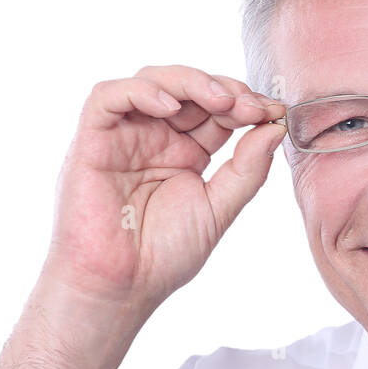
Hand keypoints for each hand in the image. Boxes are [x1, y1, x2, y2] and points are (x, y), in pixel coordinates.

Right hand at [41, 64, 286, 315]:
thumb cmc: (163, 255)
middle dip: (225, 90)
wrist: (121, 287)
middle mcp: (156, 137)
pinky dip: (139, 91)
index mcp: (187, 152)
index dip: (246, 104)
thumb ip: (247, 169)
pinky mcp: (92, 140)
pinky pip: (107, 97)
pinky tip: (168, 105)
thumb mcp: (219, 209)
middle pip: (190, 88)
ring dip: (190, 81)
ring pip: (153, 80)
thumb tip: (275, 127)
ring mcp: (124, 136)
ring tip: (221, 101)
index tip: (274, 112)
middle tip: (251, 106)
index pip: (218, 111)